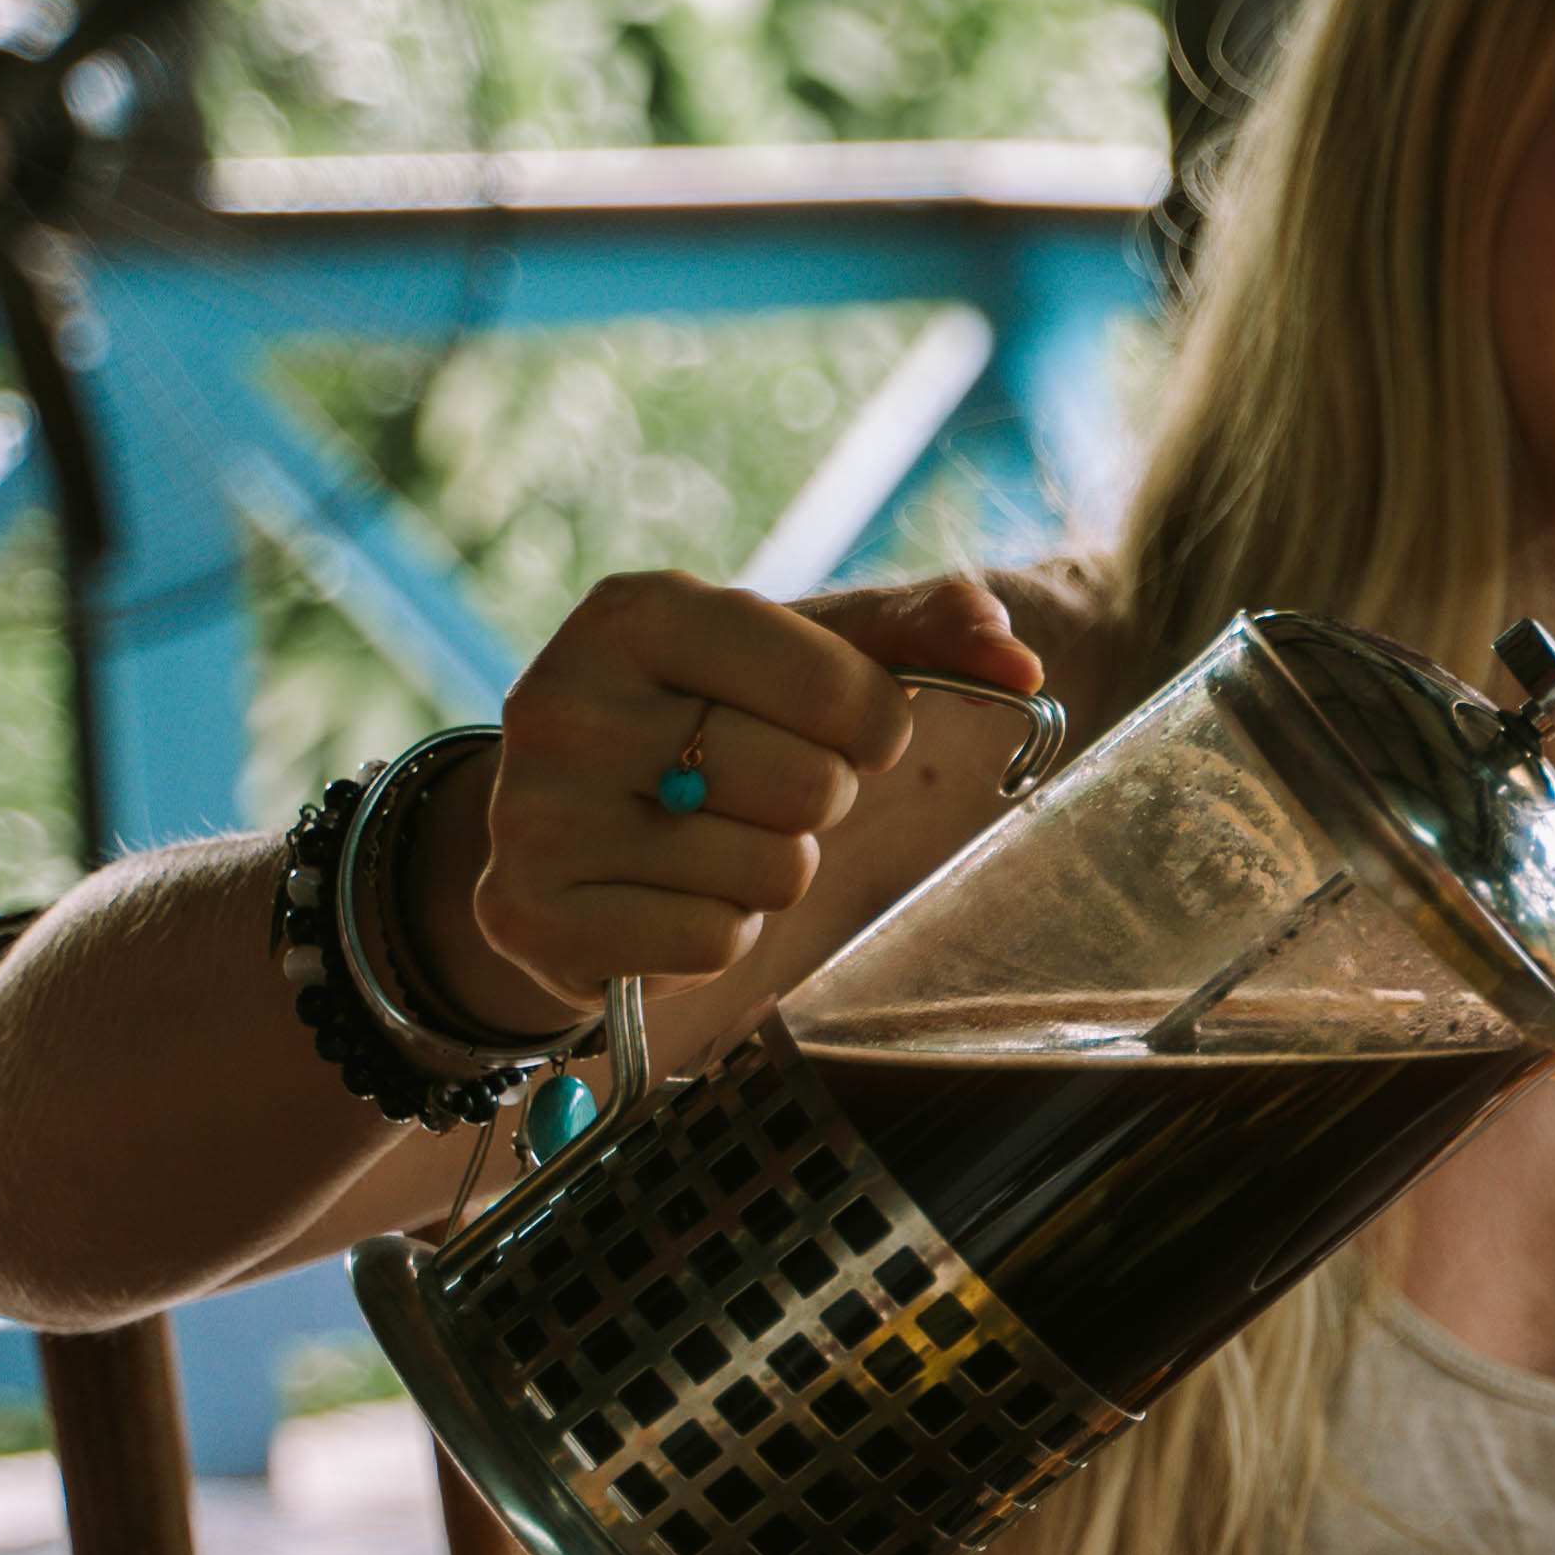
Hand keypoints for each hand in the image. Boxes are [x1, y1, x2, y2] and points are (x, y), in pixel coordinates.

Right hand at [438, 571, 1043, 1020]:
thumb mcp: (804, 653)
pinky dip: (717, 934)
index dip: (873, 725)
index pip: (843, 688)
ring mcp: (535, 810)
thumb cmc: (709, 719)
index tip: (840, 726)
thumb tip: (1021, 661)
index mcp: (639, 611)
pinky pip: (713, 943)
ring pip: (769, 872)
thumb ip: (922, 631)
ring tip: (703, 839)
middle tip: (750, 788)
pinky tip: (665, 894)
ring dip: (768, 870)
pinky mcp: (533, 914)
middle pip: (811, 787)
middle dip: (816, 800)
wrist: (560, 825)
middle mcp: (566, 700)